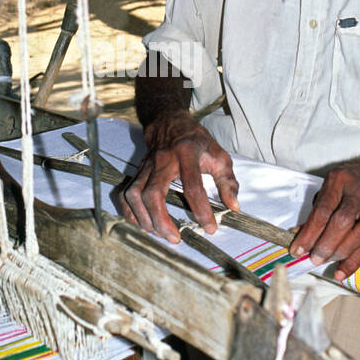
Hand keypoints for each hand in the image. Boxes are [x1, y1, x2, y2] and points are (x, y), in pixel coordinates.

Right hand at [121, 110, 239, 241]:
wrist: (168, 121)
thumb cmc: (196, 141)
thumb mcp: (219, 155)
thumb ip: (228, 181)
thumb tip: (233, 206)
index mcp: (187, 154)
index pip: (193, 186)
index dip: (201, 210)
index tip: (209, 227)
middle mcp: (162, 161)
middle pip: (153, 194)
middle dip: (162, 220)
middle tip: (175, 238)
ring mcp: (146, 166)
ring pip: (135, 195)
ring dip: (144, 218)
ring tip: (159, 233)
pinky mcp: (137, 172)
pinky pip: (126, 194)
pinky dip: (130, 212)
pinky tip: (141, 223)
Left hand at [290, 160, 359, 280]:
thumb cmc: (354, 182)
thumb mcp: (333, 185)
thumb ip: (319, 208)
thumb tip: (301, 234)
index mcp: (341, 181)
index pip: (323, 211)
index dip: (308, 233)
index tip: (297, 249)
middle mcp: (359, 195)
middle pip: (341, 223)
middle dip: (324, 244)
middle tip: (313, 258)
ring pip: (358, 236)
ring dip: (338, 254)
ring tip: (323, 261)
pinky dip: (353, 263)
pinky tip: (340, 273)